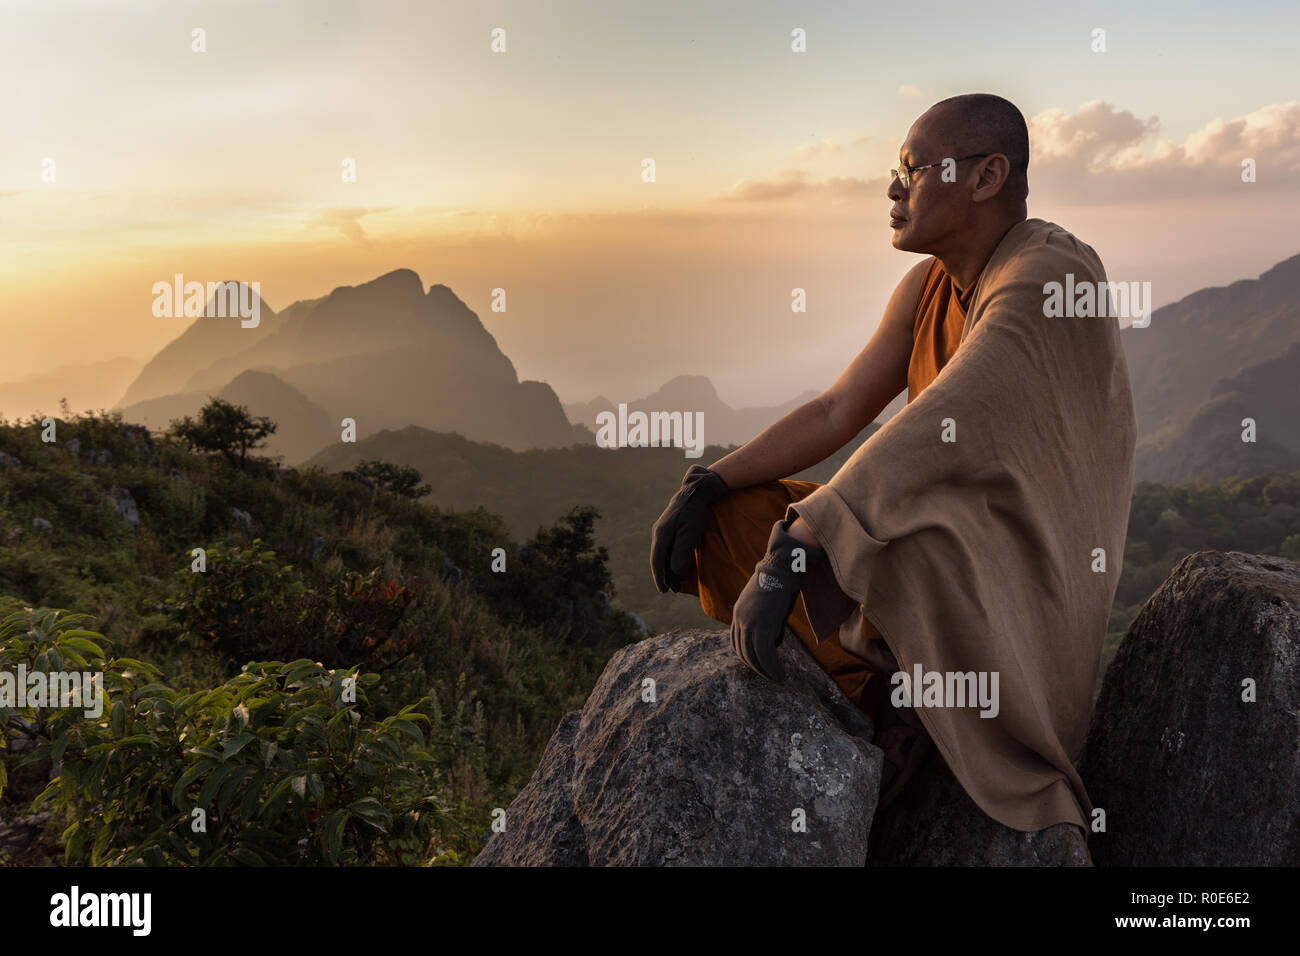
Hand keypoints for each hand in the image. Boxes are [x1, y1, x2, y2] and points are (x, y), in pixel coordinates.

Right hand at [649, 465, 730, 592]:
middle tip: (671, 590)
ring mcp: (664, 528)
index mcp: (661, 535)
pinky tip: (678, 564)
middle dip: (665, 575)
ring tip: (676, 582)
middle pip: (659, 559)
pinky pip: (668, 547)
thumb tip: (674, 572)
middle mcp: (659, 532)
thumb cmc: (694, 513)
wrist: (697, 491)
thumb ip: (681, 552)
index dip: (660, 577)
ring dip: (668, 568)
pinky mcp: (671, 526)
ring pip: (663, 553)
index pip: (657, 561)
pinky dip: (671, 558)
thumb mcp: (690, 533)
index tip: (664, 591)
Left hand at [730, 517, 824, 681]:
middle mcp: (739, 619)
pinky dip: (772, 667)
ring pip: (753, 656)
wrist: (783, 567)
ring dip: (765, 671)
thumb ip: (767, 623)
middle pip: (742, 652)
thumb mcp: (768, 605)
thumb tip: (774, 642)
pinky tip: (781, 674)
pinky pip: (765, 654)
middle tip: (770, 676)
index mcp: (738, 612)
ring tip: (778, 678)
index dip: (745, 656)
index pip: (735, 642)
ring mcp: (749, 623)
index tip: (758, 664)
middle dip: (756, 667)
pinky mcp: (762, 625)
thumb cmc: (780, 583)